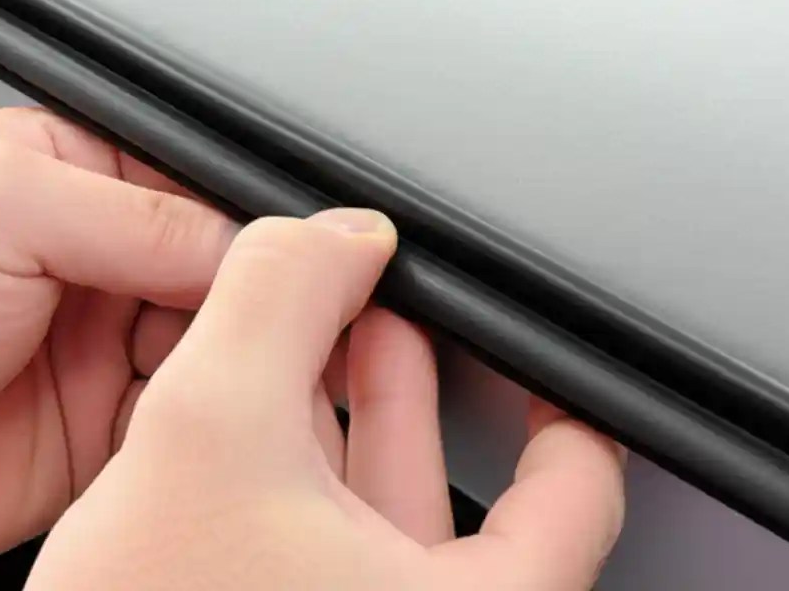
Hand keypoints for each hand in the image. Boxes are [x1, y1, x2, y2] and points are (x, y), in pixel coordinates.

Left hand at [0, 108, 236, 587]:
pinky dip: (204, 423)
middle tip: (256, 321)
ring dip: (226, 361)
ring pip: (216, 346)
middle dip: (244, 298)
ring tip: (208, 369)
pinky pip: (188, 419)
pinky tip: (189, 419)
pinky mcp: (105, 427)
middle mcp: (92, 261)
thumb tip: (250, 243)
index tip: (284, 258)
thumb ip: (137, 216)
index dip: (248, 223)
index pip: (197, 187)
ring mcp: (100, 346)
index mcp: (68, 178)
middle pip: (220, 271)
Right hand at [26, 210, 625, 589]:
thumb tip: (325, 237)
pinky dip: (304, 478)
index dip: (555, 391)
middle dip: (421, 380)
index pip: (581, 486)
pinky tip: (262, 422)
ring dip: (355, 419)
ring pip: (391, 522)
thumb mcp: (207, 432)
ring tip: (322, 340)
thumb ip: (276, 304)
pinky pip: (328, 552)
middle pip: (480, 493)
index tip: (534, 350)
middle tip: (392, 311)